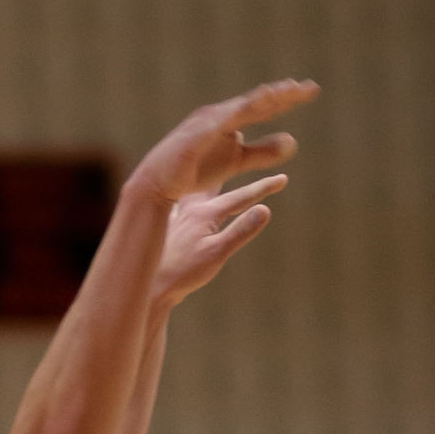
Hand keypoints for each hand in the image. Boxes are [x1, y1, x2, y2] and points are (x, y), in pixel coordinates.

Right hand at [127, 79, 314, 209]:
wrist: (160, 181)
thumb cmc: (196, 168)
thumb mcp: (237, 161)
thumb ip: (263, 152)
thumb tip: (294, 142)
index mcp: (232, 118)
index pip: (265, 105)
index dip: (287, 97)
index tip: (311, 89)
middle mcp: (222, 114)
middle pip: (257, 101)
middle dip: (282, 93)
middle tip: (309, 87)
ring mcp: (207, 122)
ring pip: (240, 108)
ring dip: (262, 99)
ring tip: (284, 92)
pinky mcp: (196, 135)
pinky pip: (218, 124)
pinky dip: (234, 115)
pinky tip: (250, 109)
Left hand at [152, 171, 287, 312]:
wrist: (151, 284)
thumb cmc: (184, 273)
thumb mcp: (217, 254)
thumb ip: (241, 230)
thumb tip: (265, 209)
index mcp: (205, 213)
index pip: (241, 197)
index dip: (264, 188)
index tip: (283, 178)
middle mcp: (190, 208)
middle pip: (215, 182)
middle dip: (231, 167)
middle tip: (241, 149)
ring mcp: (177, 215)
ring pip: (195, 188)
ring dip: (207, 176)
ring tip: (212, 164)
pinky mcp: (167, 225)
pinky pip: (178, 200)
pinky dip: (185, 191)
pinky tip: (180, 191)